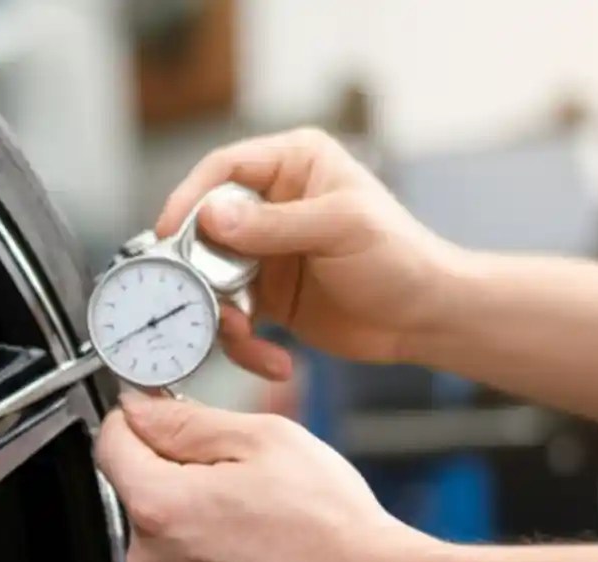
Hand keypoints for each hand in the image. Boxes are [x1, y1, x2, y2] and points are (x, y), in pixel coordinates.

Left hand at [94, 392, 439, 561]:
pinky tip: (258, 533)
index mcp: (159, 506)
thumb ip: (186, 420)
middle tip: (237, 457)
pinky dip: (211, 536)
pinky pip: (185, 554)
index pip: (110, 441)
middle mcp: (153, 556)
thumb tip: (141, 408)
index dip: (138, 414)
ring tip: (257, 502)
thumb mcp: (260, 438)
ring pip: (164, 518)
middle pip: (136, 482)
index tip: (163, 405)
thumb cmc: (329, 525)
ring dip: (195, 499)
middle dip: (175, 459)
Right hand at [157, 127, 468, 379]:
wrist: (427, 318)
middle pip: (206, 229)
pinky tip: (275, 359)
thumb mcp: (340, 228)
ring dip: (221, 315)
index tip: (170, 230)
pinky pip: (233, 319)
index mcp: (294, 166)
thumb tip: (210, 218)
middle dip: (201, 271)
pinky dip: (244, 345)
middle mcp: (273, 206)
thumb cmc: (402, 258)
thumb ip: (273, 223)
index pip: (224, 169)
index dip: (190, 197)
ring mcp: (266, 254)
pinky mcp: (268, 298)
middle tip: (198, 297)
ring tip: (243, 334)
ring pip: (212, 279)